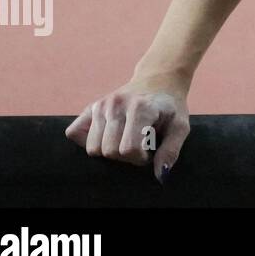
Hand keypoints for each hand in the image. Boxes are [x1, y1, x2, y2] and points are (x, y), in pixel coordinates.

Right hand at [65, 73, 190, 183]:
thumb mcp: (180, 126)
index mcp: (140, 107)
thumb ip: (171, 151)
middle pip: (108, 151)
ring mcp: (101, 104)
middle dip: (125, 157)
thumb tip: (160, 175)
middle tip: (139, 146)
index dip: (139, 158)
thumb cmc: (170, 107)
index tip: (149, 150)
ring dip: (109, 151)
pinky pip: (74, 133)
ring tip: (125, 140)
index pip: (127, 149)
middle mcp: (116, 104)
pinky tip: (108, 135)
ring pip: (92, 148)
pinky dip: (87, 141)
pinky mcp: (91, 107)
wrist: (159, 81)